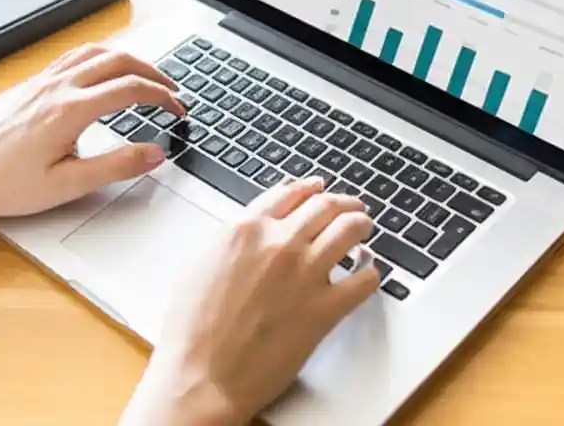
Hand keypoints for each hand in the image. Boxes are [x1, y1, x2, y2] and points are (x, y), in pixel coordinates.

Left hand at [0, 43, 184, 220]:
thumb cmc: (4, 184)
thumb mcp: (68, 185)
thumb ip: (116, 166)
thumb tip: (154, 153)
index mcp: (70, 110)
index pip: (131, 89)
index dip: (163, 97)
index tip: (178, 110)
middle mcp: (57, 88)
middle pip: (119, 60)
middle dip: (153, 72)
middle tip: (172, 91)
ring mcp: (43, 82)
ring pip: (96, 51)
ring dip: (128, 59)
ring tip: (146, 76)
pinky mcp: (32, 85)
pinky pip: (74, 56)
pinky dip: (101, 57)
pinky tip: (104, 70)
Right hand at [121, 178, 379, 425]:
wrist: (203, 374)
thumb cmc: (193, 329)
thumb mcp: (198, 262)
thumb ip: (229, 237)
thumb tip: (248, 226)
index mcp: (246, 229)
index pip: (290, 193)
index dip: (310, 188)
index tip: (318, 188)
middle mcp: (280, 244)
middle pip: (326, 205)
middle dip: (344, 203)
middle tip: (352, 208)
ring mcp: (306, 273)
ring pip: (351, 230)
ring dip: (361, 226)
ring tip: (364, 231)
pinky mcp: (325, 308)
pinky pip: (364, 280)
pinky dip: (371, 272)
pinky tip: (367, 273)